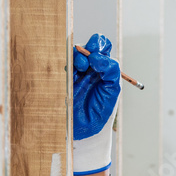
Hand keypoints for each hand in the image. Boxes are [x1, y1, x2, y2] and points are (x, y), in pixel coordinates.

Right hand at [73, 34, 120, 174]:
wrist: (84, 131)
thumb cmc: (101, 112)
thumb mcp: (112, 91)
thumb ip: (111, 70)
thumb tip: (97, 56)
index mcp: (104, 69)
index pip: (103, 47)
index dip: (100, 44)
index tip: (98, 54)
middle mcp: (90, 68)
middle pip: (87, 46)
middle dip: (88, 48)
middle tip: (89, 57)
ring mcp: (75, 73)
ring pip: (74, 53)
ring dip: (78, 56)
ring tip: (81, 67)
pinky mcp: (63, 79)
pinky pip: (62, 65)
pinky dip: (67, 64)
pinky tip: (71, 73)